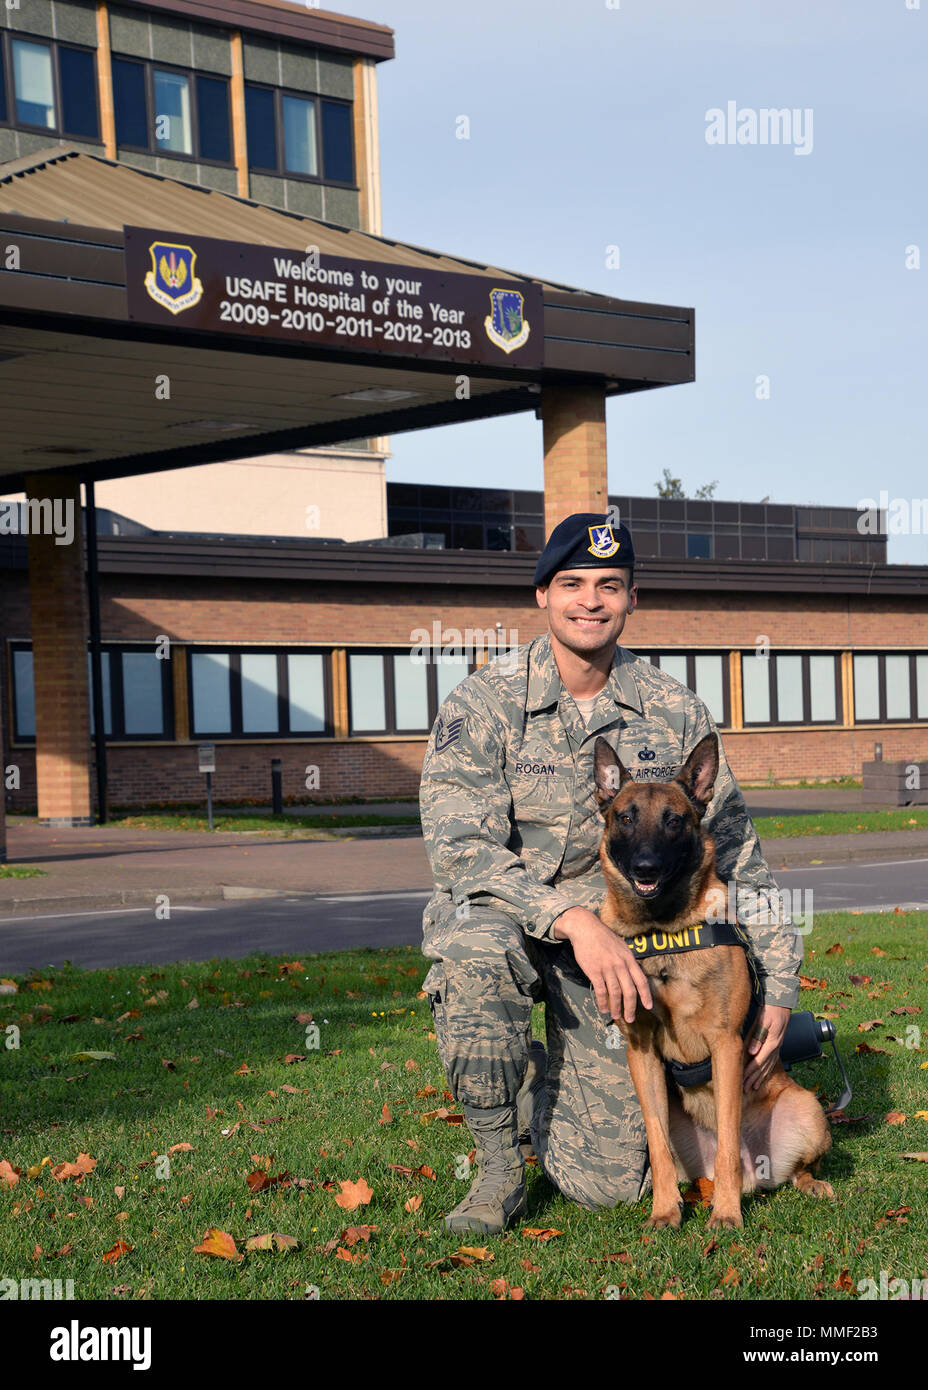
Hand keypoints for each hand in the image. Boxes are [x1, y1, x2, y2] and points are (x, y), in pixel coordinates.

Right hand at [552, 906, 652, 1023]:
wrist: (585, 928)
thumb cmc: (604, 937)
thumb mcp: (621, 946)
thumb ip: (628, 960)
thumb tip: (633, 974)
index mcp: (629, 959)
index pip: (641, 981)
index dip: (646, 995)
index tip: (648, 1007)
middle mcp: (620, 965)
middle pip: (629, 991)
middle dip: (630, 1008)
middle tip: (630, 1019)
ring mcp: (607, 968)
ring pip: (615, 994)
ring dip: (616, 1007)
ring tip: (616, 1016)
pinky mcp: (594, 971)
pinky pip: (600, 991)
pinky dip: (602, 1002)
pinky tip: (603, 1008)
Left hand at [743, 1004, 789, 1091]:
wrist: (782, 1002)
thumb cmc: (771, 1009)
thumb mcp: (764, 1020)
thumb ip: (758, 1036)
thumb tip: (751, 1052)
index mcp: (772, 1043)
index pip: (758, 1062)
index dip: (750, 1072)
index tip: (742, 1081)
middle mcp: (776, 1047)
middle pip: (763, 1067)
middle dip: (753, 1079)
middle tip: (745, 1090)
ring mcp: (777, 1047)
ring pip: (768, 1066)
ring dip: (760, 1077)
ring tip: (753, 1087)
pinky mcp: (777, 1044)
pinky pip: (772, 1061)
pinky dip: (767, 1071)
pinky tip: (763, 1075)